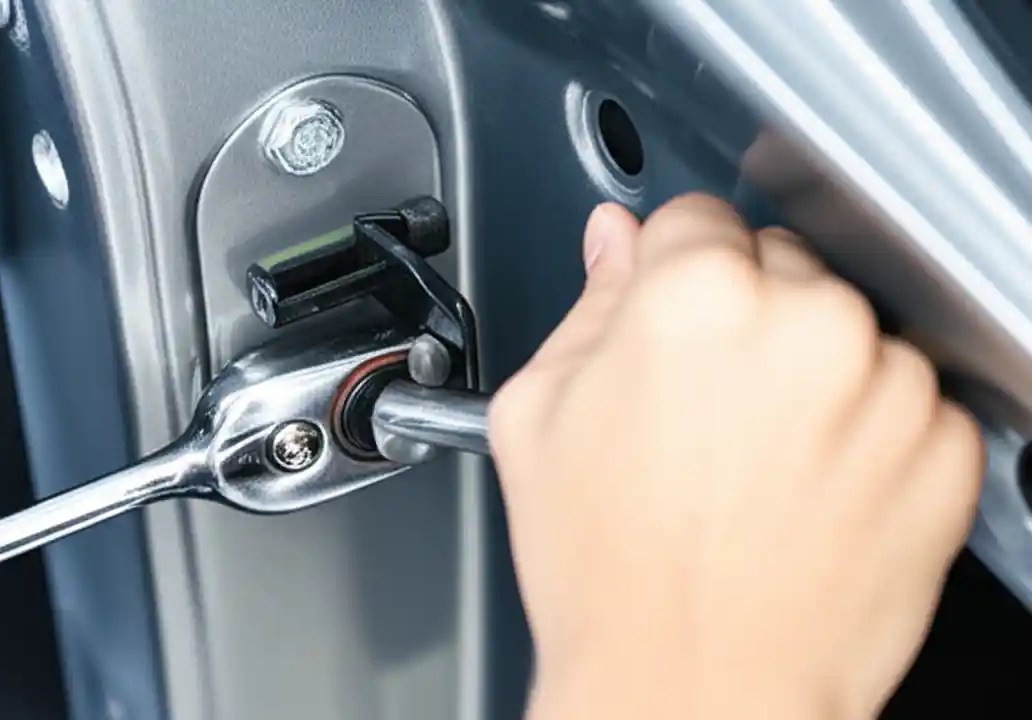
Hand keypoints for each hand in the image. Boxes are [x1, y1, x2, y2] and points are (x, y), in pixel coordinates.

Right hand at [490, 194, 983, 718]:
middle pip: (778, 264)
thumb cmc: (608, 571)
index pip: (695, 218)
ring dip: (810, 372)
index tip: (669, 321)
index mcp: (696, 296)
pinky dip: (867, 431)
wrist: (690, 690)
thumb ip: (588, 305)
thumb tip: (614, 243)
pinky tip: (807, 489)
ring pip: (846, 330)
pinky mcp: (945, 448)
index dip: (670, 271)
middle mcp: (806, 321)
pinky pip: (906, 401)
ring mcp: (888, 384)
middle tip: (703, 408)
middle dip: (743, 316)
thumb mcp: (539, 417)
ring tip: (754, 462)